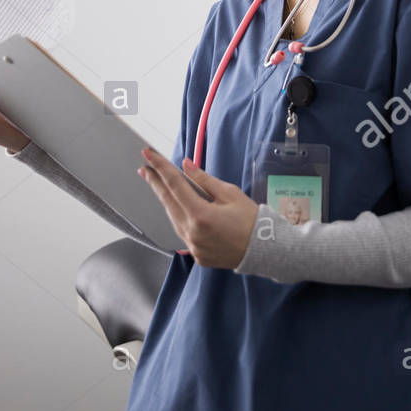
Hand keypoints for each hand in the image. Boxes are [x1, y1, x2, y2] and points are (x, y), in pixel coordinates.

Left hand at [138, 147, 257, 268]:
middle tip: (145, 168)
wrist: (266, 250)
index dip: (160, 167)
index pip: (174, 185)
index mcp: (200, 215)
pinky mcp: (197, 255)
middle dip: (155, 183)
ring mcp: (193, 246)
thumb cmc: (251, 220)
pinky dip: (179, 217)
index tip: (148, 155)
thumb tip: (185, 165)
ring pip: (173, 218)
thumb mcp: (229, 193)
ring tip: (159, 185)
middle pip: (168, 202)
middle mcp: (192, 232)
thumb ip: (203, 179)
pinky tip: (178, 207)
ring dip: (166, 200)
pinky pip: (182, 232)